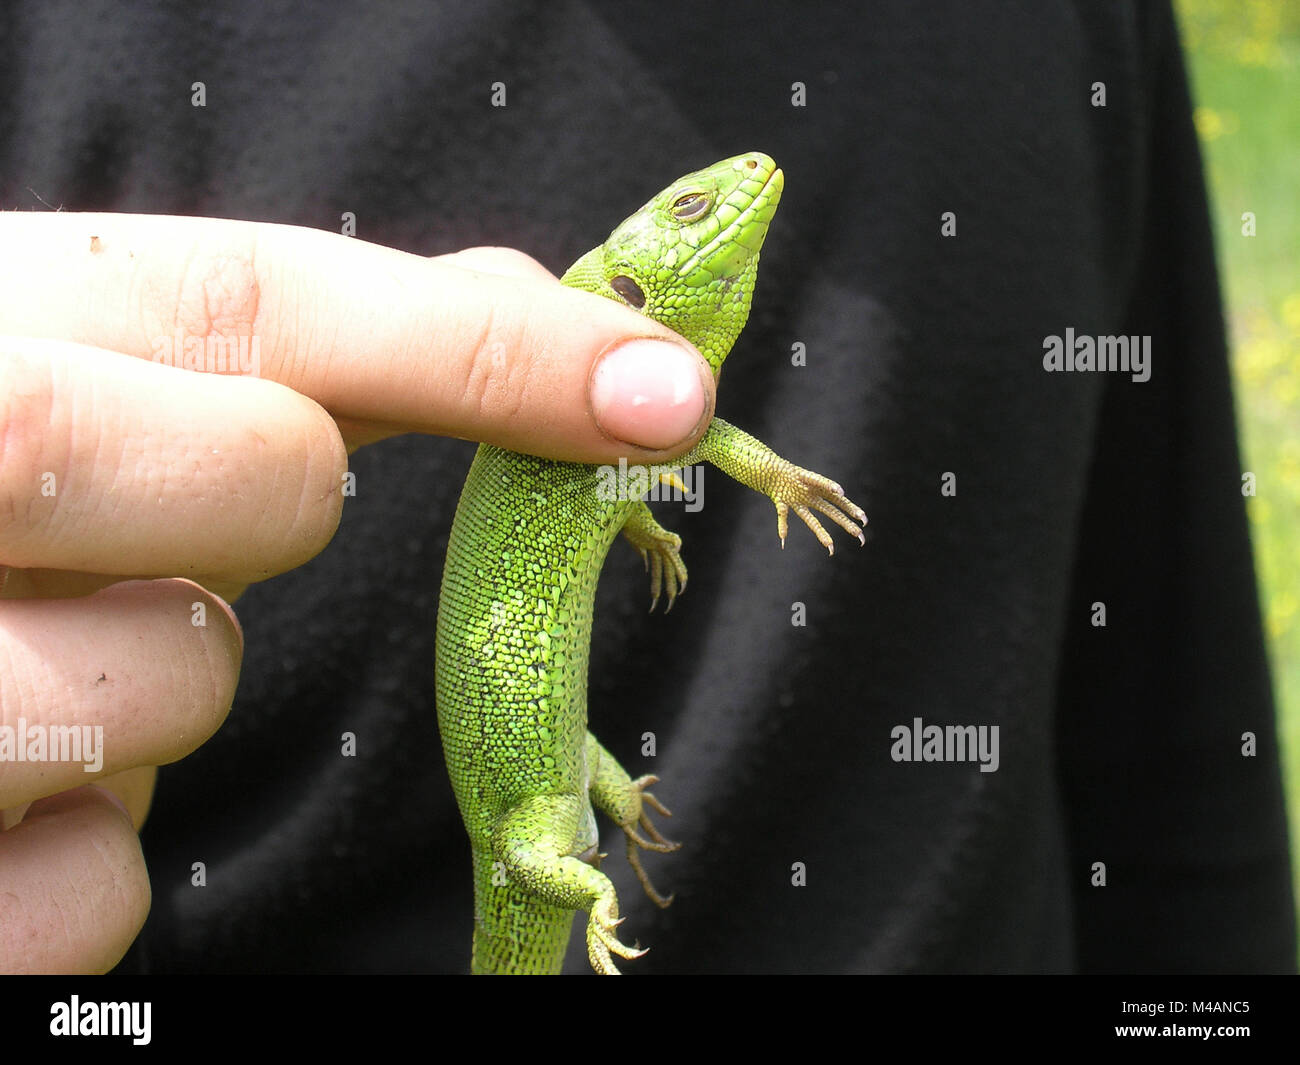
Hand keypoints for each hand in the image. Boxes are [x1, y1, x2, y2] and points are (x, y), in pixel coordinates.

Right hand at [0, 212, 716, 971]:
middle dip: (270, 501)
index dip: (479, 348)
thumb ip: (302, 344)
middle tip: (193, 520)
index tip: (656, 387)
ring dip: (165, 685)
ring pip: (168, 687)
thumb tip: (557, 324)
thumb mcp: (90, 373)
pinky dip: (95, 852)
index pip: (261, 299)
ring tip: (60, 659)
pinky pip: (93, 883)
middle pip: (245, 471)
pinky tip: (7, 793)